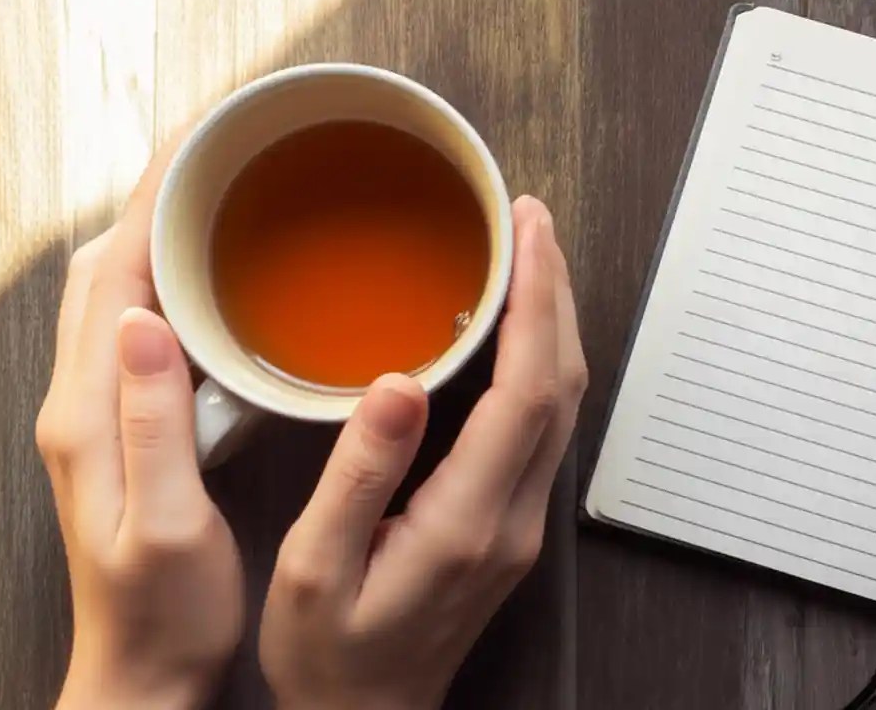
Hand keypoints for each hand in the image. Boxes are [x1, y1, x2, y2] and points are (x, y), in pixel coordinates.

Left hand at [36, 145, 243, 709]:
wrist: (139, 672)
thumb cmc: (166, 610)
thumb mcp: (168, 522)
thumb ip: (151, 421)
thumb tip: (143, 321)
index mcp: (90, 416)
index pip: (111, 281)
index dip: (150, 207)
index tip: (195, 147)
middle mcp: (80, 404)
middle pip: (102, 273)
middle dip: (149, 204)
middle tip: (211, 158)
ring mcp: (94, 417)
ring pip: (114, 299)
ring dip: (154, 241)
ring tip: (211, 204)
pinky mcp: (119, 431)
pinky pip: (133, 334)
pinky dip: (163, 289)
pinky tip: (207, 291)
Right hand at [259, 197, 585, 709]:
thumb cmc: (330, 654)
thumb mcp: (315, 569)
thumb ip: (360, 475)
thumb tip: (398, 382)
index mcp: (467, 522)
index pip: (527, 391)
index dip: (536, 303)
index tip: (527, 233)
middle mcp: (513, 517)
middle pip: (560, 386)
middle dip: (555, 293)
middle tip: (529, 221)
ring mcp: (520, 520)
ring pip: (561, 403)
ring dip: (552, 323)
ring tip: (527, 257)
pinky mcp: (511, 521)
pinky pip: (542, 423)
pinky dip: (537, 361)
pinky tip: (512, 331)